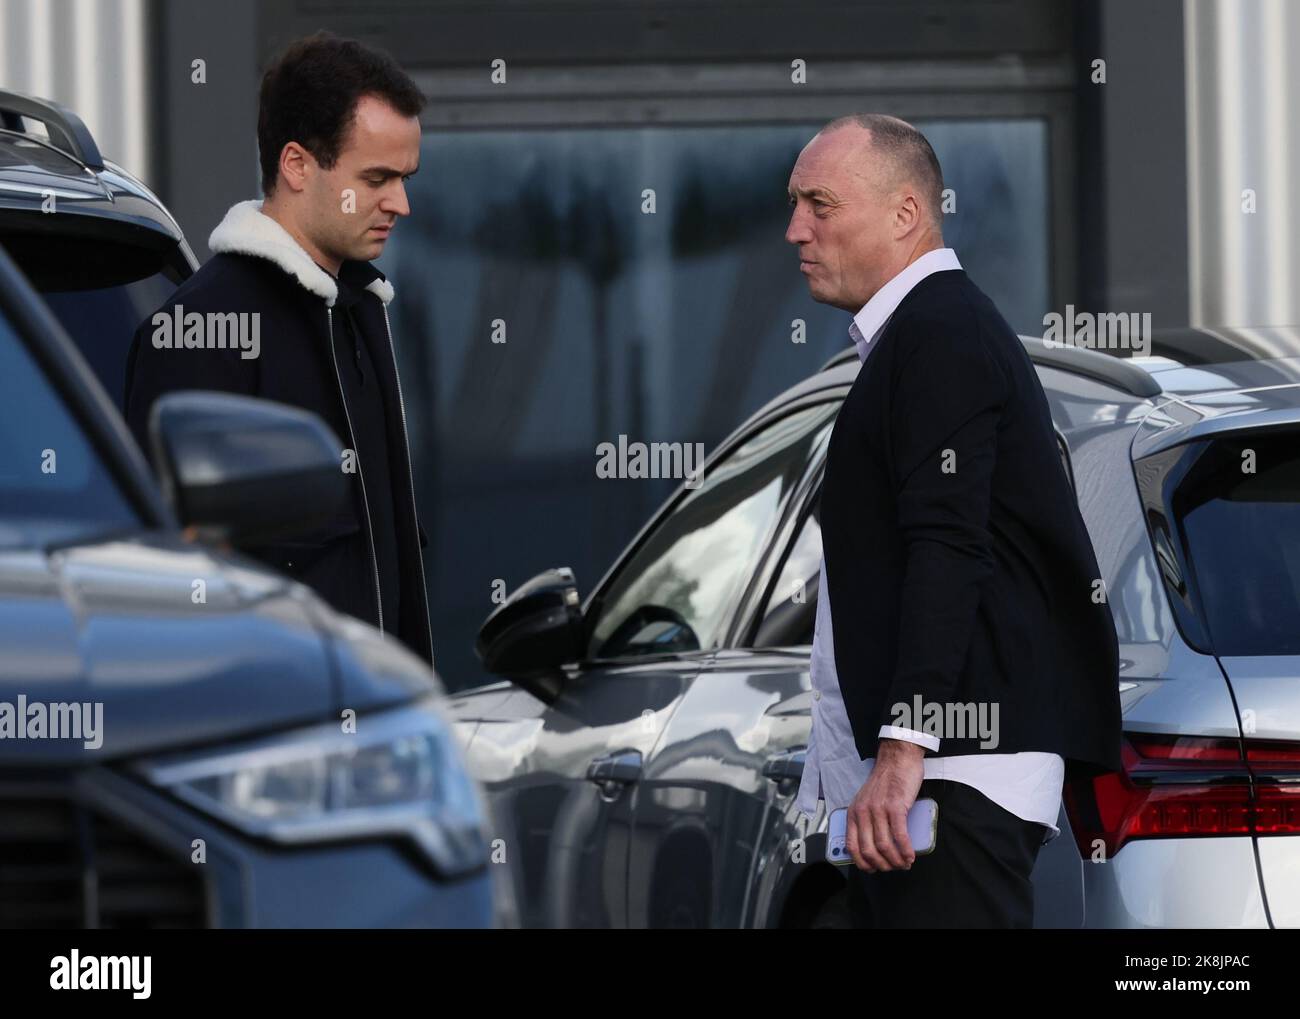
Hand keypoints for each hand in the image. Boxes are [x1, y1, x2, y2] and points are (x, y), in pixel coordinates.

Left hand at [846, 738, 924, 871]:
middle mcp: (863, 812)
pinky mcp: (896, 806)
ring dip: (896, 860)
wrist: (897, 759)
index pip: (851, 845)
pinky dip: (905, 850)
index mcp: (854, 812)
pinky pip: (899, 835)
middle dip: (882, 865)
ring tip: (904, 863)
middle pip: (868, 850)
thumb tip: (874, 846)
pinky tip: (910, 855)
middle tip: (893, 867)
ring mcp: (879, 809)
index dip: (862, 863)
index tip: (873, 869)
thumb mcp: (866, 800)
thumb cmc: (885, 781)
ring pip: (884, 846)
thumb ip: (866, 819)